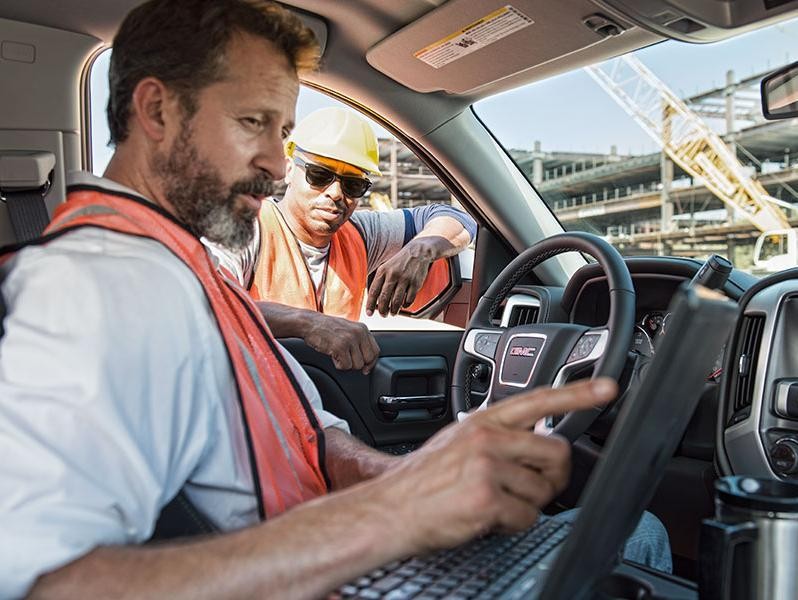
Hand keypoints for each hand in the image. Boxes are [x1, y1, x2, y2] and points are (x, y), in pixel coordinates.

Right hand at [305, 312, 379, 373]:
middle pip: (368, 360)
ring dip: (346, 364)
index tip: (365, 367)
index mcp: (363, 329)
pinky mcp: (340, 346)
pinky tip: (333, 355)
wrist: (309, 323)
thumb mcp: (348, 330)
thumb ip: (360, 341)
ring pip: (357, 365)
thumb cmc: (326, 328)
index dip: (370, 362)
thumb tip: (368, 362)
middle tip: (346, 359)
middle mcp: (359, 333)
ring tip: (338, 354)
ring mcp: (350, 339)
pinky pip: (346, 366)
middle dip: (358, 364)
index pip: (375, 351)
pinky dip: (338, 365)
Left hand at [365, 239, 433, 316]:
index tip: (369, 313)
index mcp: (383, 271)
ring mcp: (405, 279)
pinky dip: (405, 305)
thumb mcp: (386, 267)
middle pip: (384, 298)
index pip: (373, 291)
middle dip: (382, 310)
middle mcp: (393, 275)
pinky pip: (409, 299)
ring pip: (396, 301)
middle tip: (383, 315)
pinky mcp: (415, 283)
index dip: (370, 305)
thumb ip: (380, 281)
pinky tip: (403, 305)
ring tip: (393, 313)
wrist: (418, 252)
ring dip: (394, 310)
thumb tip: (374, 300)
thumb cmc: (399, 262)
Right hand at [369, 378, 617, 553]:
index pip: (538, 400)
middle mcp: (487, 437)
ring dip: (526, 505)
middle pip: (556, 452)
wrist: (390, 509)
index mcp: (482, 421)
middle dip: (552, 476)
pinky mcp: (488, 497)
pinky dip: (513, 524)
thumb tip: (536, 443)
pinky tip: (489, 518)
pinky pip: (528, 516)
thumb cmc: (423, 481)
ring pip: (543, 490)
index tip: (608, 388)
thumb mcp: (458, 442)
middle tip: (531, 487)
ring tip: (495, 503)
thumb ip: (496, 437)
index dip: (577, 393)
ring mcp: (487, 466)